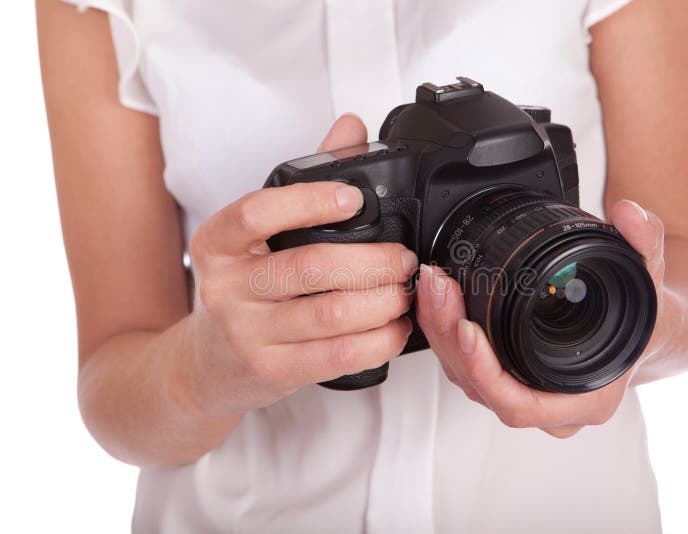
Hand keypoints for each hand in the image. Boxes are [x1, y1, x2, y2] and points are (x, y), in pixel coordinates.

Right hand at [183, 115, 417, 416]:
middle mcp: (226, 288)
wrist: (207, 364)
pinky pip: (336, 355)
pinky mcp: (272, 371)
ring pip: (330, 313)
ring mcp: (246, 333)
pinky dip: (378, 340)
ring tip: (406, 291)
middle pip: (310, 265)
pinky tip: (395, 328)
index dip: (310, 201)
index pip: (257, 212)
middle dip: (374, 261)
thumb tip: (350, 127)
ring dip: (383, 301)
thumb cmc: (241, 290)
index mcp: (218, 243)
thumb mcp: (256, 237)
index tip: (355, 198)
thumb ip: (303, 180)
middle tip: (405, 259)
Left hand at [415, 199, 664, 437]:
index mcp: (585, 396)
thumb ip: (645, 242)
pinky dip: (445, 335)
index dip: (486, 374)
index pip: (522, 405)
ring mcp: (525, 394)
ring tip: (433, 286)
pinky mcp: (505, 377)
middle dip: (450, 340)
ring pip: (466, 379)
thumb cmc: (643, 317)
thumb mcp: (650, 276)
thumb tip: (630, 214)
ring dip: (441, 335)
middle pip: (480, 389)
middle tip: (439, 290)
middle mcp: (551, 406)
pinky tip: (436, 299)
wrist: (643, 329)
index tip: (467, 330)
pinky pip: (464, 367)